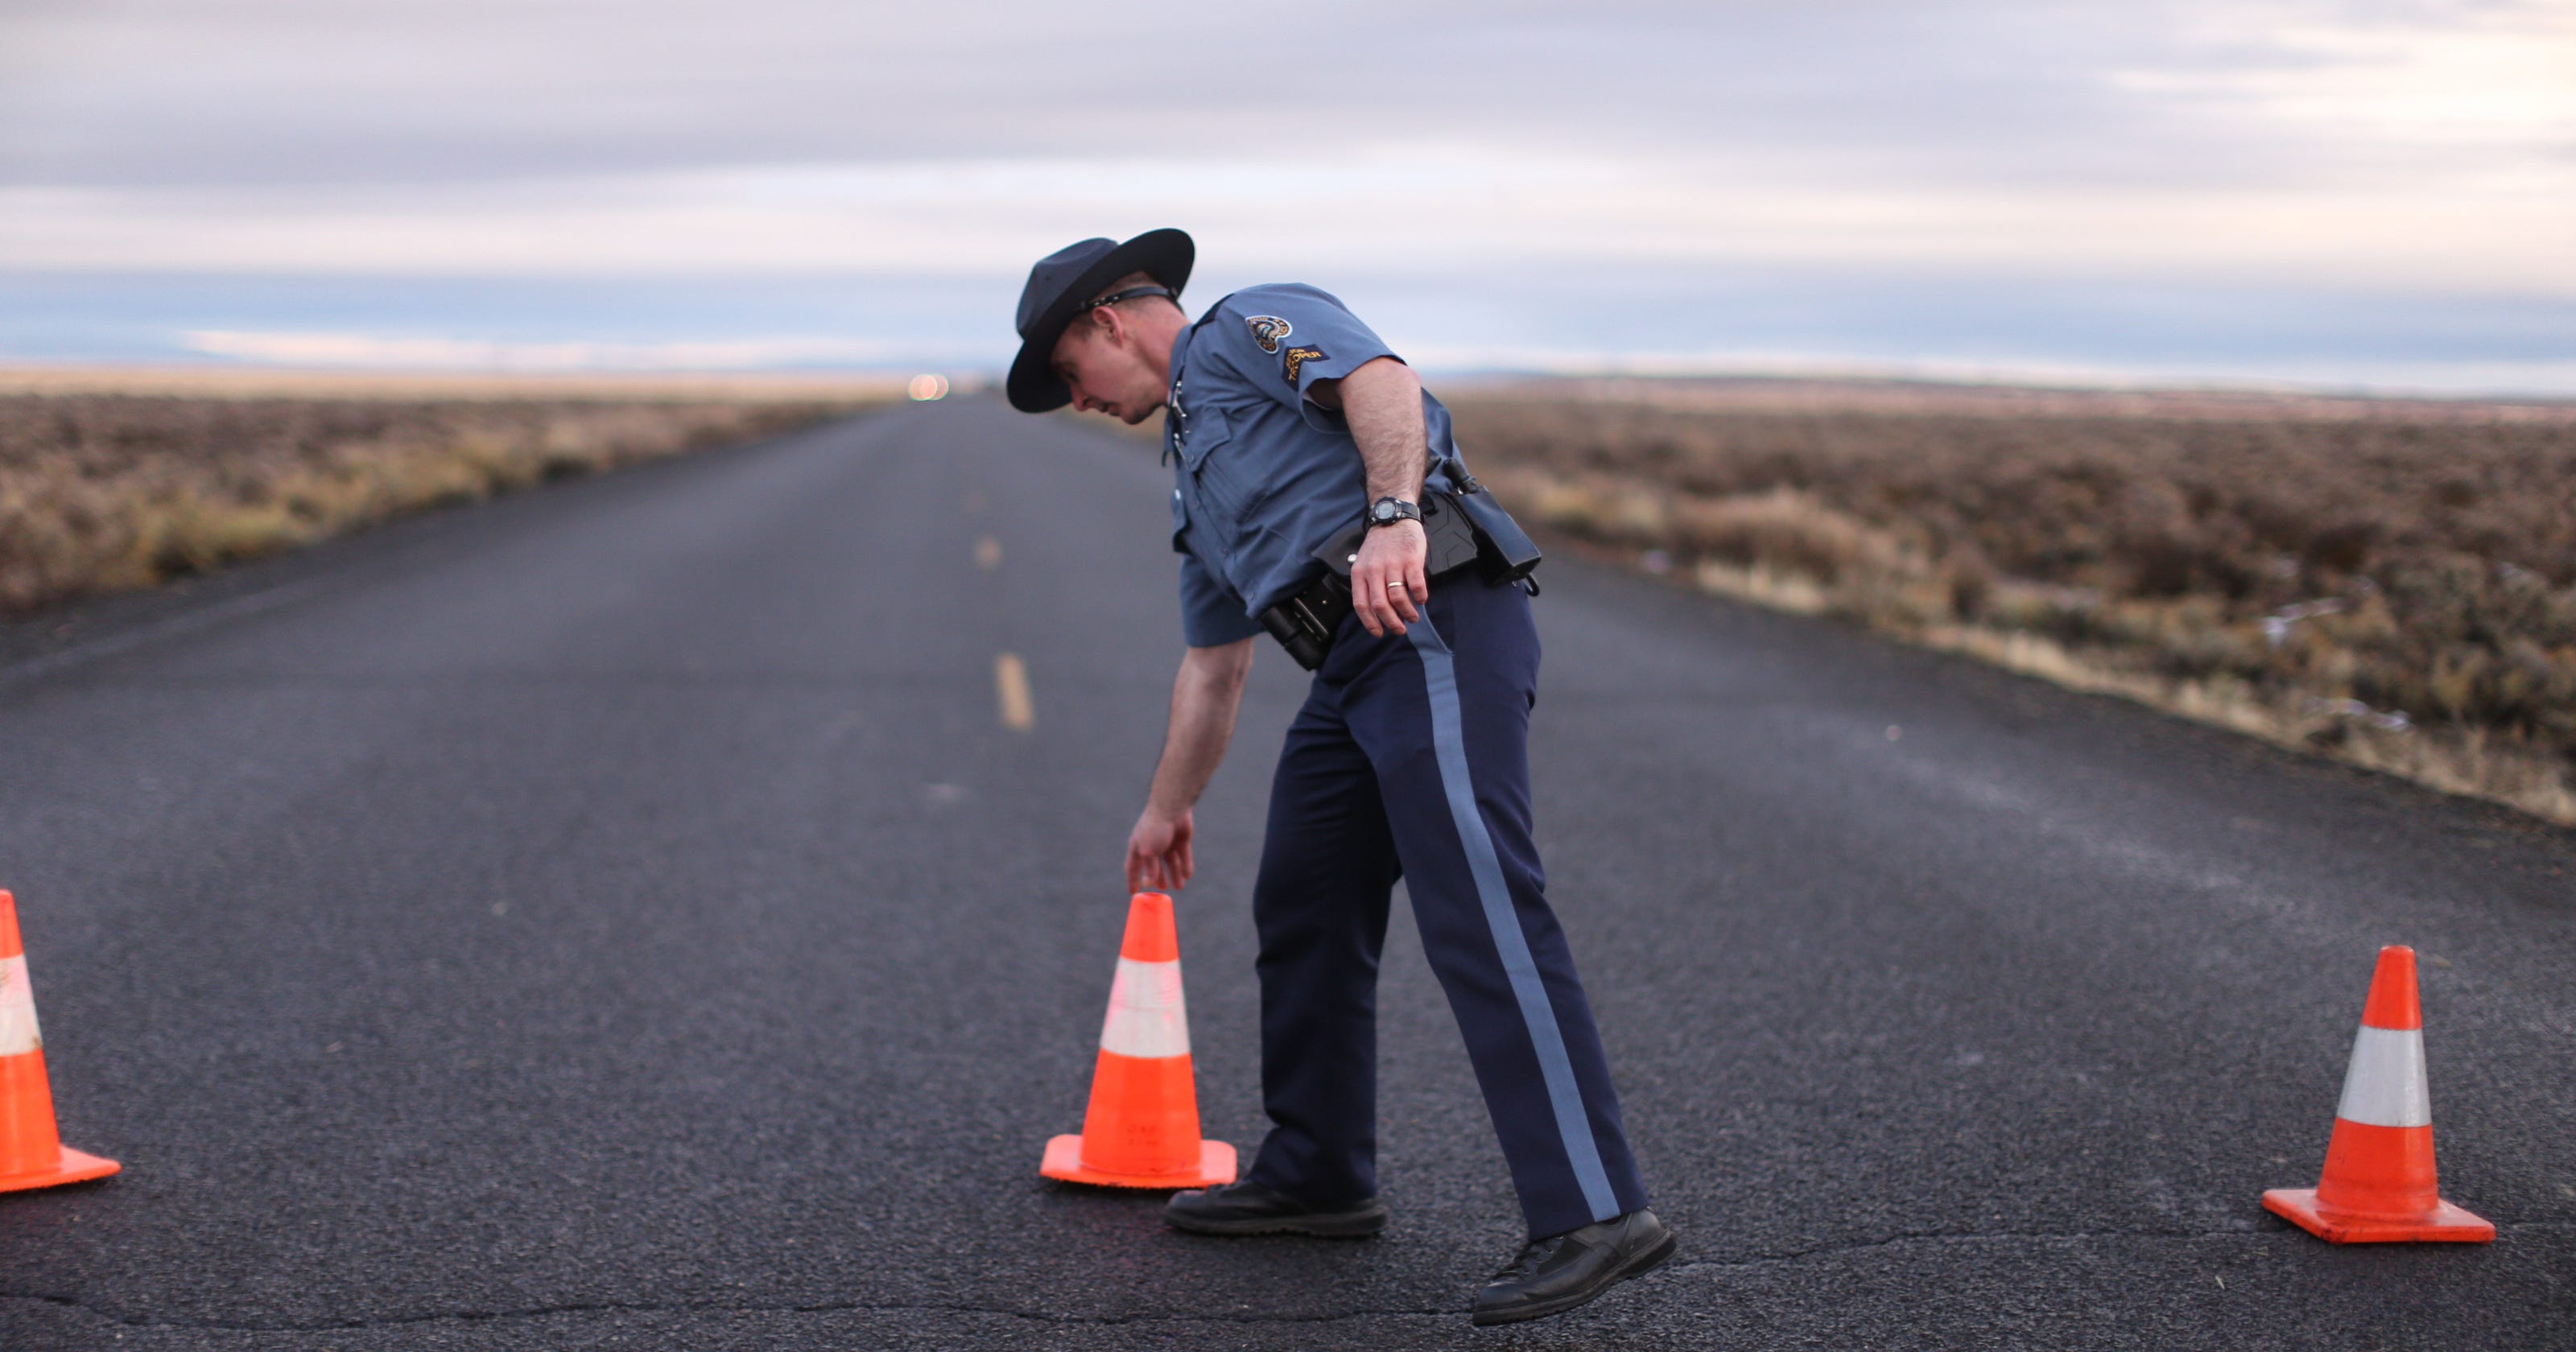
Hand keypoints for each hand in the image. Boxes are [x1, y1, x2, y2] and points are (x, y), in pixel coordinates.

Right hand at [1126, 806, 1195, 892]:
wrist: (1172, 808)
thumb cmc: (1155, 828)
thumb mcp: (1149, 852)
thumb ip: (1150, 868)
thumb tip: (1148, 883)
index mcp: (1138, 847)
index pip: (1133, 867)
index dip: (1132, 880)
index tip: (1133, 892)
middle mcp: (1151, 845)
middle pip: (1154, 866)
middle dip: (1158, 878)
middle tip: (1163, 890)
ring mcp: (1167, 842)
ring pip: (1170, 862)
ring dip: (1174, 874)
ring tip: (1179, 887)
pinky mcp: (1180, 839)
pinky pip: (1182, 855)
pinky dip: (1185, 865)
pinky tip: (1188, 876)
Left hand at [1351, 518, 1427, 636]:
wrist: (1394, 518)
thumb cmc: (1380, 543)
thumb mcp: (1364, 561)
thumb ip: (1366, 583)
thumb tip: (1374, 610)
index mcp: (1360, 573)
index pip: (1361, 604)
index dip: (1370, 622)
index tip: (1379, 632)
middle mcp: (1374, 570)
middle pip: (1380, 605)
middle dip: (1391, 622)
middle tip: (1400, 629)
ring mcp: (1393, 565)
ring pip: (1398, 598)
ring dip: (1407, 612)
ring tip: (1413, 617)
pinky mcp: (1411, 560)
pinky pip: (1416, 585)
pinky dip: (1420, 597)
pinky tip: (1421, 599)